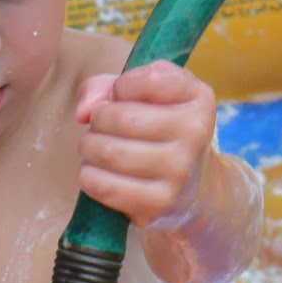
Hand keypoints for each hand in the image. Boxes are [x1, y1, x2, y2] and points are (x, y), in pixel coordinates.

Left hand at [75, 60, 216, 228]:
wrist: (191, 188)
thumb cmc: (159, 131)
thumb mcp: (145, 96)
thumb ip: (106, 87)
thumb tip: (83, 112)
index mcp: (198, 98)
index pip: (148, 80)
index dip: (121, 86)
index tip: (121, 97)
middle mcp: (195, 133)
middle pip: (121, 118)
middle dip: (98, 120)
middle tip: (100, 127)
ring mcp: (179, 171)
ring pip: (109, 152)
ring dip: (89, 148)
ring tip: (95, 148)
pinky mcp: (159, 203)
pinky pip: (105, 185)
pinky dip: (89, 176)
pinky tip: (97, 172)